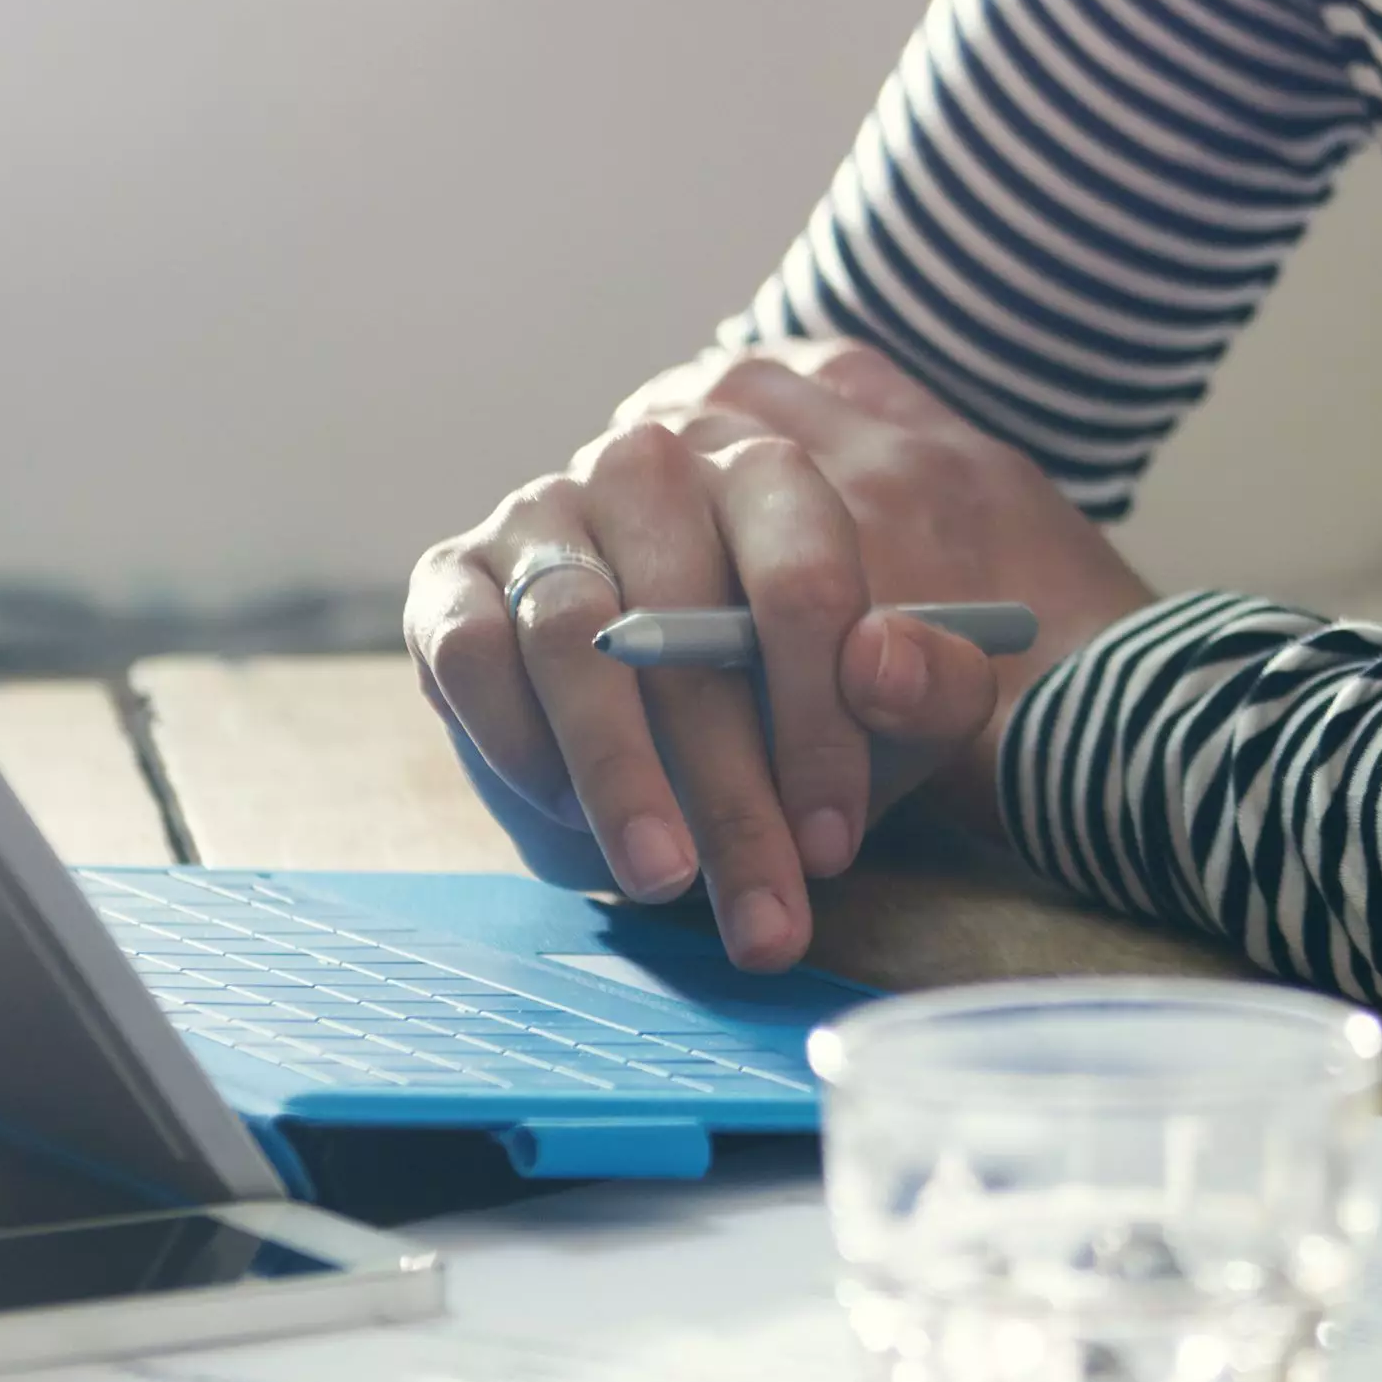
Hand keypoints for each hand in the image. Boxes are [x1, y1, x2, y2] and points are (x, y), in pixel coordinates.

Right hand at [407, 339, 1152, 966]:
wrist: (667, 734)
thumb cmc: (794, 715)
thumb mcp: (890, 718)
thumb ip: (929, 690)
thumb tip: (879, 665)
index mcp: (768, 478)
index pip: (801, 577)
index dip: (819, 721)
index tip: (831, 844)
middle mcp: (647, 471)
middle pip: (682, 621)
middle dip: (728, 788)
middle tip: (761, 910)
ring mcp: (541, 516)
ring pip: (573, 639)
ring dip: (620, 776)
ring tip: (665, 879)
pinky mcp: (451, 578)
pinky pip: (470, 652)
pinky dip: (515, 741)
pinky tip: (565, 815)